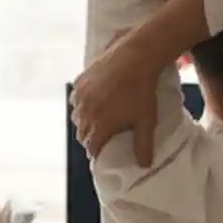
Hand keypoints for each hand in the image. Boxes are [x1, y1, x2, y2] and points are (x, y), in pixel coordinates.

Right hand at [71, 32, 161, 165]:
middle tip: (103, 135)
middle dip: (91, 137)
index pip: (91, 148)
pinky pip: (76, 98)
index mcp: (99, 126)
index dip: (98, 151)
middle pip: (82, 133)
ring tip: (98, 118)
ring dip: (85, 120)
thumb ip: (143, 145)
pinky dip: (82, 103)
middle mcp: (85, 113)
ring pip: (77, 116)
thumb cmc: (142, 91)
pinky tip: (93, 99)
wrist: (135, 57)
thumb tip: (143, 165)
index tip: (105, 150)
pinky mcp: (80, 80)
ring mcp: (80, 96)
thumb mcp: (146, 120)